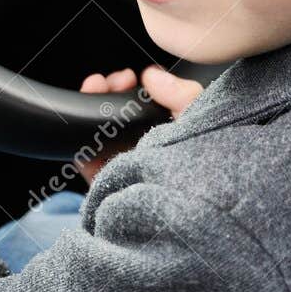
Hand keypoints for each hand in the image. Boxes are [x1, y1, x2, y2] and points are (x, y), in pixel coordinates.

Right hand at [75, 63, 204, 185]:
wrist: (199, 216)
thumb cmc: (209, 169)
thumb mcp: (201, 122)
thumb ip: (182, 95)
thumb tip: (152, 75)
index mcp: (166, 135)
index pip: (142, 107)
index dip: (131, 88)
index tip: (129, 77)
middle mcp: (144, 151)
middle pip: (118, 119)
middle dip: (109, 93)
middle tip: (111, 82)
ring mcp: (127, 171)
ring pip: (101, 138)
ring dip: (91, 111)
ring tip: (93, 89)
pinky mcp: (112, 191)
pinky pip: (90, 169)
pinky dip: (81, 151)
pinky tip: (81, 131)